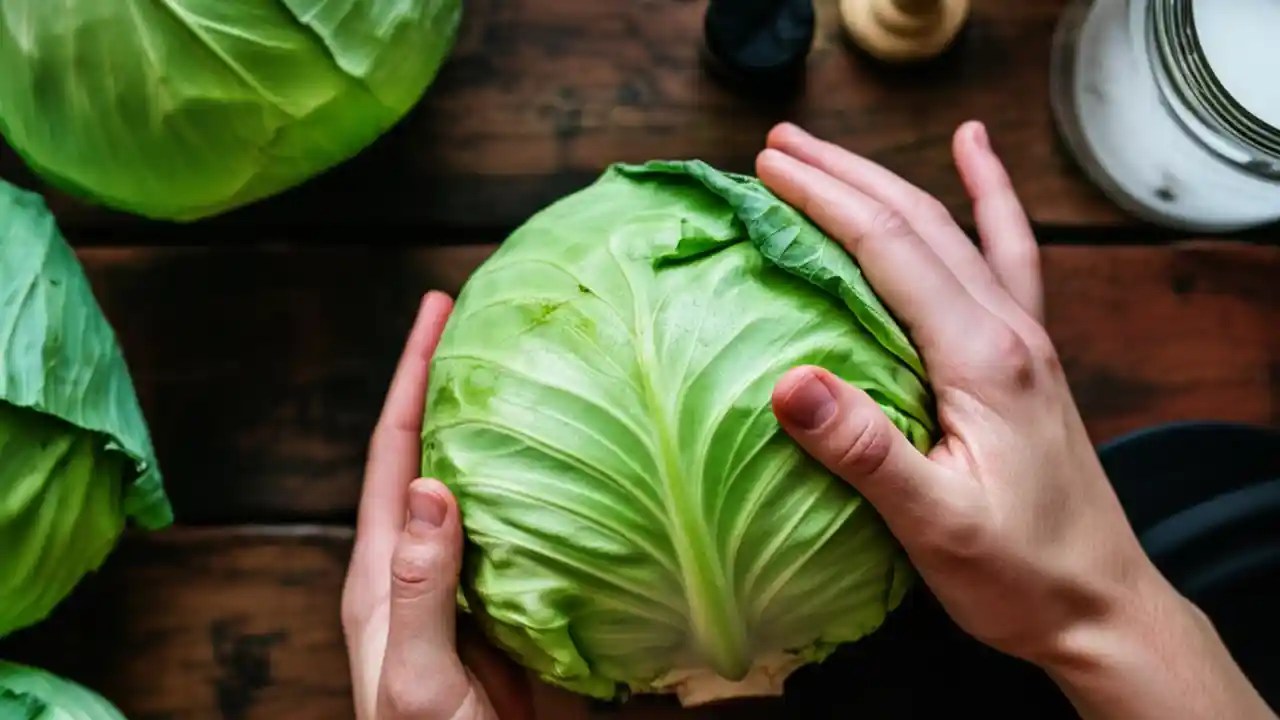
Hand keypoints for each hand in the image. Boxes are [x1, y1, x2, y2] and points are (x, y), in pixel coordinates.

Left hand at [342, 292, 532, 719]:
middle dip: (462, 382)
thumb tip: (432, 487)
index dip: (413, 375)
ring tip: (551, 371)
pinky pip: (546, 532)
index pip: (396, 452)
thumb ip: (420, 591)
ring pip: (499, 485)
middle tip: (498, 319)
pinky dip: (569, 489)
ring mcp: (479, 586)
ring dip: (519, 428)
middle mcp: (430, 566)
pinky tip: (603, 467)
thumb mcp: (416, 680)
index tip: (439, 308)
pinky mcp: (528, 611)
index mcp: (388, 573)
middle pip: (445, 451)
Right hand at [757, 123, 1271, 718]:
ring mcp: (1023, 337)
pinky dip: (990, 196)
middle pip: (918, 221)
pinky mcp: (1025, 357)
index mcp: (981, 357)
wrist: (1100, 605)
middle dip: (844, 174)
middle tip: (777, 145)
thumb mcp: (934, 524)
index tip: (767, 168)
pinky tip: (978, 155)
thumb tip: (787, 384)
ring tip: (832, 152)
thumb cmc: (1019, 574)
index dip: (825, 200)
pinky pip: (1007, 254)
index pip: (890, 249)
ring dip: (888, 181)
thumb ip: (865, 451)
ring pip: (952, 229)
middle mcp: (1008, 329)